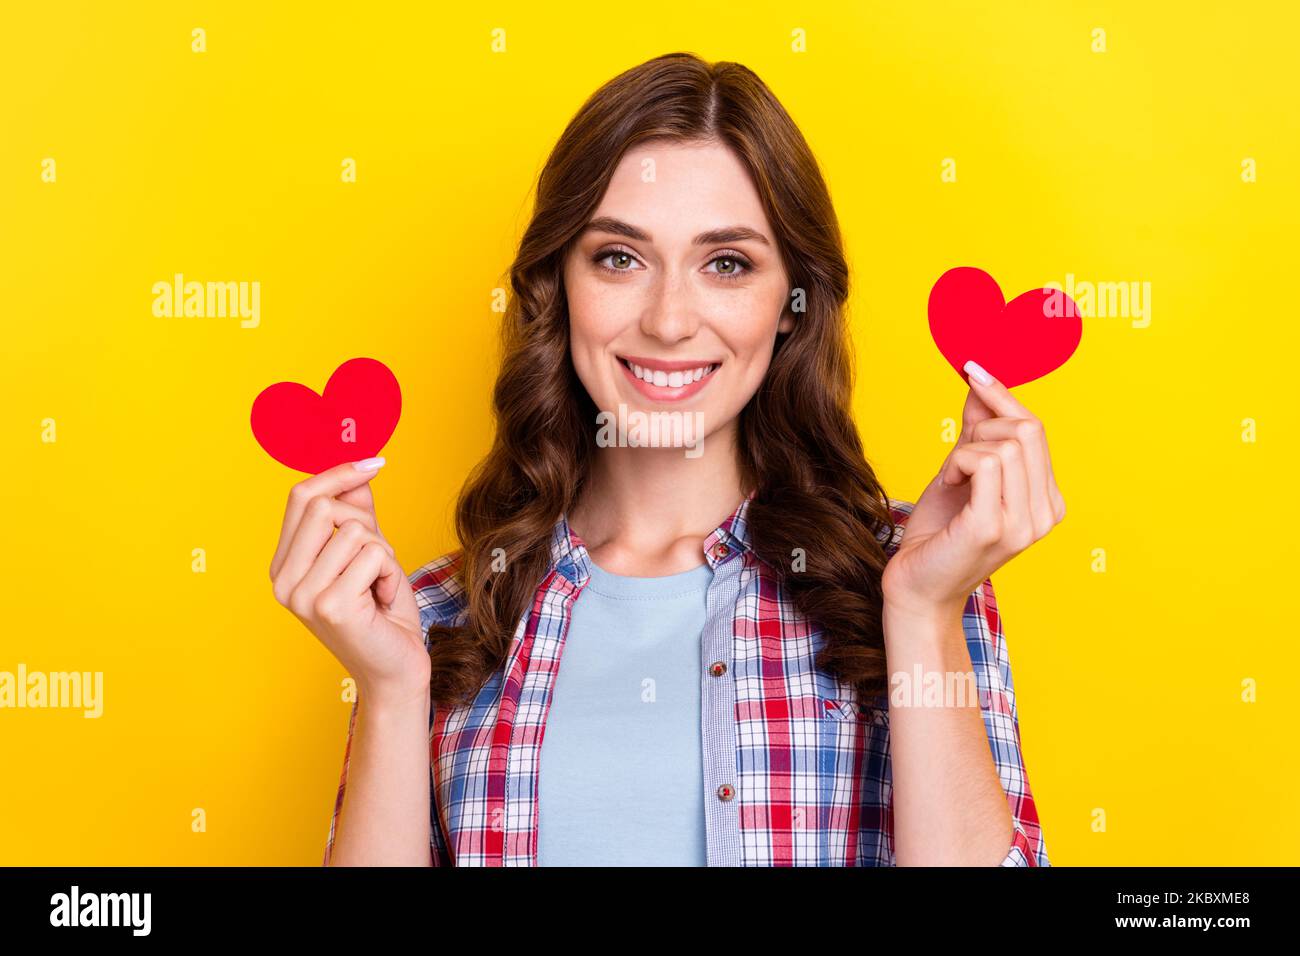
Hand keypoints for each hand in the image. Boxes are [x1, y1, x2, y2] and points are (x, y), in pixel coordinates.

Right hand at [269, 459, 428, 704]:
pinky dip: (390, 573)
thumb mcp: (369, 553)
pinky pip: (373, 555)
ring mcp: (303, 595)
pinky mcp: (331, 606)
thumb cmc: (382, 613)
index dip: (339, 473)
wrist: (396, 669)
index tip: (376, 462)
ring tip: (378, 587)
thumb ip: (357, 513)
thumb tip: (359, 468)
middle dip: (367, 525)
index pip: (301, 497)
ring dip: (383, 555)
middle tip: (377, 562)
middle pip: (325, 507)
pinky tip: (383, 601)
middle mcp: (284, 581)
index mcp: (284, 566)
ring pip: (355, 531)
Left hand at [882, 361, 1065, 618]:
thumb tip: (980, 380)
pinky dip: (957, 462)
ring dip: (966, 449)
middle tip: (956, 453)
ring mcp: (1023, 524)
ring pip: (1006, 443)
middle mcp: (1044, 514)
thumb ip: (977, 430)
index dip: (1003, 396)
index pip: (1037, 430)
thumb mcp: (961, 471)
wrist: (917, 587)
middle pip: (1027, 430)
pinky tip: (948, 483)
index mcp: (1046, 501)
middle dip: (983, 425)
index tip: (973, 370)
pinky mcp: (992, 527)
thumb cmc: (939, 533)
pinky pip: (983, 462)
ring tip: (952, 477)